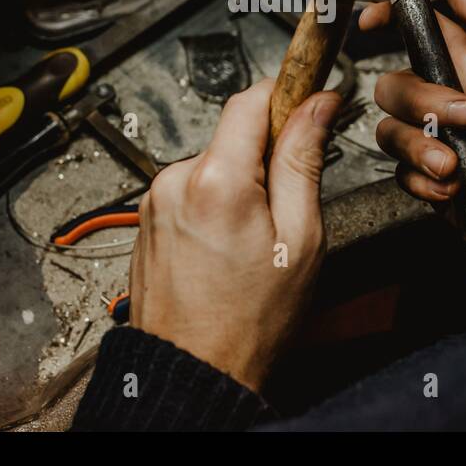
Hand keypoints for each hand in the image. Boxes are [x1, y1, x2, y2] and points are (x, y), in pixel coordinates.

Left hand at [128, 80, 341, 392]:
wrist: (194, 370)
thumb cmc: (248, 320)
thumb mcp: (299, 238)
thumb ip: (304, 161)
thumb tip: (317, 106)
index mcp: (216, 180)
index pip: (251, 98)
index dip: (287, 95)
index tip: (310, 104)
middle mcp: (175, 180)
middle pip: (233, 135)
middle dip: (265, 156)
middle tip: (288, 203)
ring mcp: (155, 199)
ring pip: (214, 165)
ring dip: (239, 184)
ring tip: (253, 238)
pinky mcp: (148, 216)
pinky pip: (192, 190)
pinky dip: (215, 205)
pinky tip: (227, 246)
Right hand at [360, 0, 465, 240]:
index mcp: (462, 62)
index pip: (412, 30)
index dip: (386, 20)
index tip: (371, 23)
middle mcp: (442, 97)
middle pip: (392, 86)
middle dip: (422, 105)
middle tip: (465, 117)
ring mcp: (434, 137)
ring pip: (390, 131)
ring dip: (421, 148)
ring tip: (455, 162)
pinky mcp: (431, 176)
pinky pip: (401, 173)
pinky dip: (425, 181)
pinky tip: (455, 185)